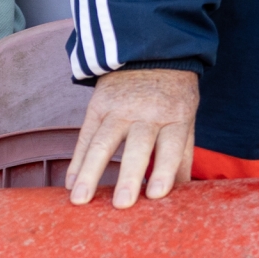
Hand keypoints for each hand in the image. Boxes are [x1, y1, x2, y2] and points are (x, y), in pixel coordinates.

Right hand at [65, 68, 199, 206]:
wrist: (151, 53)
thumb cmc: (172, 95)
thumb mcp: (187, 116)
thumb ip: (183, 153)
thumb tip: (186, 192)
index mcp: (176, 116)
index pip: (173, 145)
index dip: (165, 169)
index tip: (156, 195)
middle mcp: (148, 112)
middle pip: (138, 146)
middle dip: (129, 175)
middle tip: (121, 204)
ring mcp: (120, 108)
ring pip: (103, 142)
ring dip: (91, 172)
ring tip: (80, 199)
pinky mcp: (98, 105)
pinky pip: (85, 135)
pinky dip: (77, 160)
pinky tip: (71, 182)